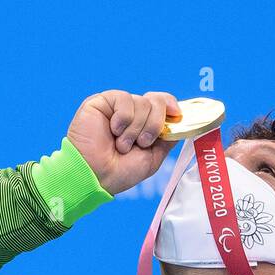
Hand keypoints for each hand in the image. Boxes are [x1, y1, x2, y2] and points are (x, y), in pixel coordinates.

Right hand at [67, 89, 181, 195]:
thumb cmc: (120, 172)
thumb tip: (180, 122)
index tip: (177, 114)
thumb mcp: (152, 159)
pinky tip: (114, 130)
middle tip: (142, 143)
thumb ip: (167, 140)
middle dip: (154, 124)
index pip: (162, 104)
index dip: (171, 105)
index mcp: (143, 126)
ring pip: (142, 102)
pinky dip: (124, 118)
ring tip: (122, 144)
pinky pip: (125, 99)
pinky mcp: (103, 101)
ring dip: (136, 128)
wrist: (95, 175)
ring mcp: (117, 107)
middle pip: (156, 102)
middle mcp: (131, 114)